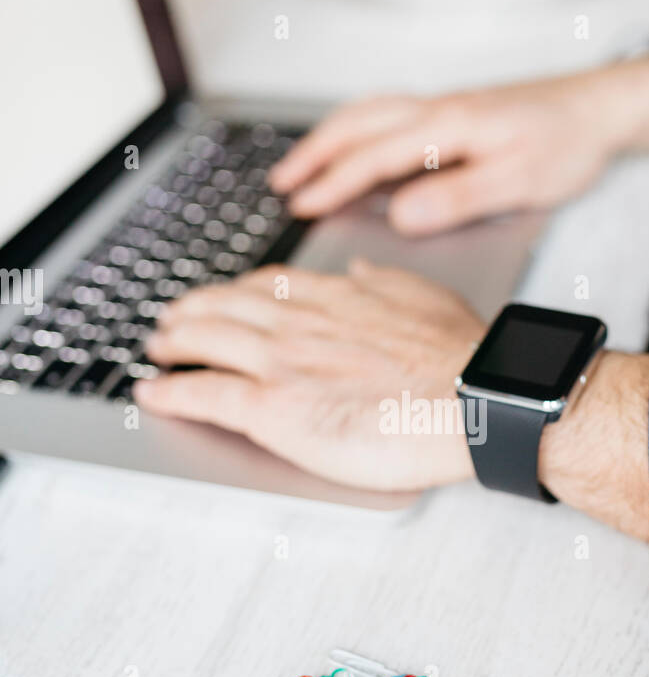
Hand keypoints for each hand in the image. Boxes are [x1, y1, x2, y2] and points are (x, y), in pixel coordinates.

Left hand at [133, 260, 483, 491]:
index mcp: (336, 296)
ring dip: (173, 343)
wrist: (468, 398)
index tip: (225, 296)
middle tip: (173, 321)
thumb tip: (361, 269)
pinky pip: (204, 393)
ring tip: (157, 349)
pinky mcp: (271, 407)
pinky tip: (152, 392)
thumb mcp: (425, 298)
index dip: (238, 291)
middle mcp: (299, 322)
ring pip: (205, 340)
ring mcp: (280, 362)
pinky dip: (170, 391)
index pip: (269, 287)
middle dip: (192, 311)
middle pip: (225, 307)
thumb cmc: (459, 360)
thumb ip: (385, 282)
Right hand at [269, 73, 625, 235]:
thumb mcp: (519, 181)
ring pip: (369, 113)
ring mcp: (443, 107)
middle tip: (281, 183)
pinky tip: (355, 149)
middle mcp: (438, 109)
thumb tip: (401, 214)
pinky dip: (356, 129)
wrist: (601, 107)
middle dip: (314, 153)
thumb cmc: (567, 143)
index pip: (375, 155)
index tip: (302, 205)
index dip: (334, 182)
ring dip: (330, 137)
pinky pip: (388, 114)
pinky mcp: (453, 112)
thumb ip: (458, 198)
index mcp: (448, 125)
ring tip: (302, 166)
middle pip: (358, 123)